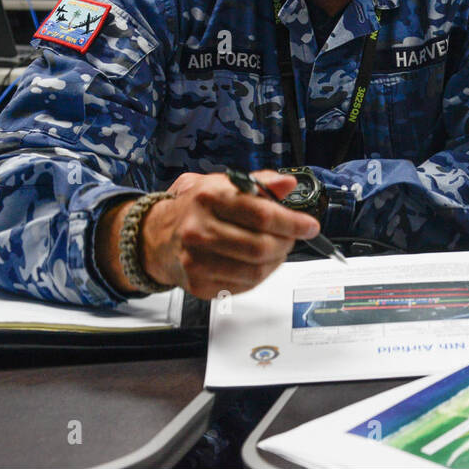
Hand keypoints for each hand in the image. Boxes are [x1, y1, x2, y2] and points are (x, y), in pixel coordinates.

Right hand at [100, 170, 317, 299]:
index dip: (292, 222)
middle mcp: (199, 230)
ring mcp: (196, 261)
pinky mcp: (200, 284)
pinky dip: (260, 275)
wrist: (158, 236)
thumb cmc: (197, 208)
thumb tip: (288, 185)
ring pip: (255, 270)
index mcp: (209, 198)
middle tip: (293, 238)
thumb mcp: (225, 184)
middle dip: (286, 243)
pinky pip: (244, 285)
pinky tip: (258, 262)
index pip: (260, 214)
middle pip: (260, 246)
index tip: (310, 226)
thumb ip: (260, 183)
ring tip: (277, 249)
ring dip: (276, 261)